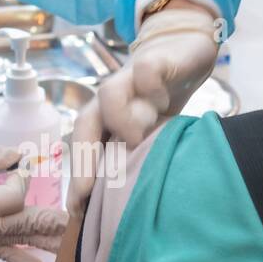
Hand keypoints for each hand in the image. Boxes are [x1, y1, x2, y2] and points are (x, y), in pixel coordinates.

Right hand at [0, 139, 67, 261]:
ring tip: (75, 245)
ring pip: (17, 241)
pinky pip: (0, 255)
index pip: (12, 199)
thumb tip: (18, 155)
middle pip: (22, 224)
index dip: (22, 178)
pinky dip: (21, 261)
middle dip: (53, 220)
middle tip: (84, 216)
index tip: (22, 161)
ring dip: (46, 242)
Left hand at [67, 3, 218, 212]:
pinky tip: (163, 103)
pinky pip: (145, 70)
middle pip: (84, 123)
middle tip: (89, 192)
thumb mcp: (150, 133)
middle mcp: (111, 99)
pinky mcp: (156, 60)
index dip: (78, 178)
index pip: (83, 147)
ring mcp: (131, 78)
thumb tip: (122, 205)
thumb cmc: (162, 99)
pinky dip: (151, 87)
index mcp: (106, 118)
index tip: (77, 211)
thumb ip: (134, 156)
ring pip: (109, 95)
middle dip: (84, 160)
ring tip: (137, 138)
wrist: (185, 50)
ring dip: (121, 121)